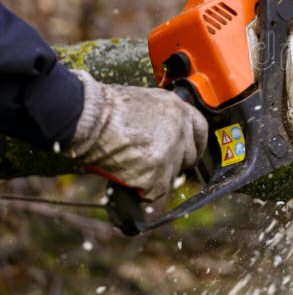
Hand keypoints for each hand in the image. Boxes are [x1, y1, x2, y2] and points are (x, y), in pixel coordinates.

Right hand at [67, 71, 207, 200]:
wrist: (88, 116)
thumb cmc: (104, 107)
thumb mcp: (143, 101)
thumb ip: (159, 117)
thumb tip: (158, 132)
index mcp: (178, 108)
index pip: (201, 130)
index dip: (194, 144)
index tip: (189, 153)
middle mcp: (180, 130)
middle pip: (189, 157)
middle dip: (174, 164)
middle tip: (153, 166)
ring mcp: (171, 154)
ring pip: (172, 177)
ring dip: (154, 178)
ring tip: (131, 167)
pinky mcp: (157, 175)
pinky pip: (155, 193)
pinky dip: (141, 192)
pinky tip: (127, 179)